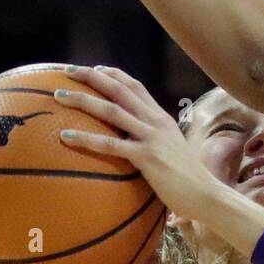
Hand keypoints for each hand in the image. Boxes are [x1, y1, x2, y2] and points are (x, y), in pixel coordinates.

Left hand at [55, 66, 221, 223]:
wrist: (205, 194)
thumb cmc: (188, 179)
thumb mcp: (172, 149)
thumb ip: (154, 140)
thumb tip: (133, 143)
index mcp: (161, 117)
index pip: (135, 86)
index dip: (113, 74)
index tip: (94, 69)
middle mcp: (156, 121)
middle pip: (119, 89)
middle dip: (91, 77)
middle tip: (66, 72)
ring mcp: (151, 137)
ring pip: (111, 111)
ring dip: (82, 100)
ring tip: (58, 97)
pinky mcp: (146, 157)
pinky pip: (110, 144)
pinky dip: (85, 139)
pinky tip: (64, 137)